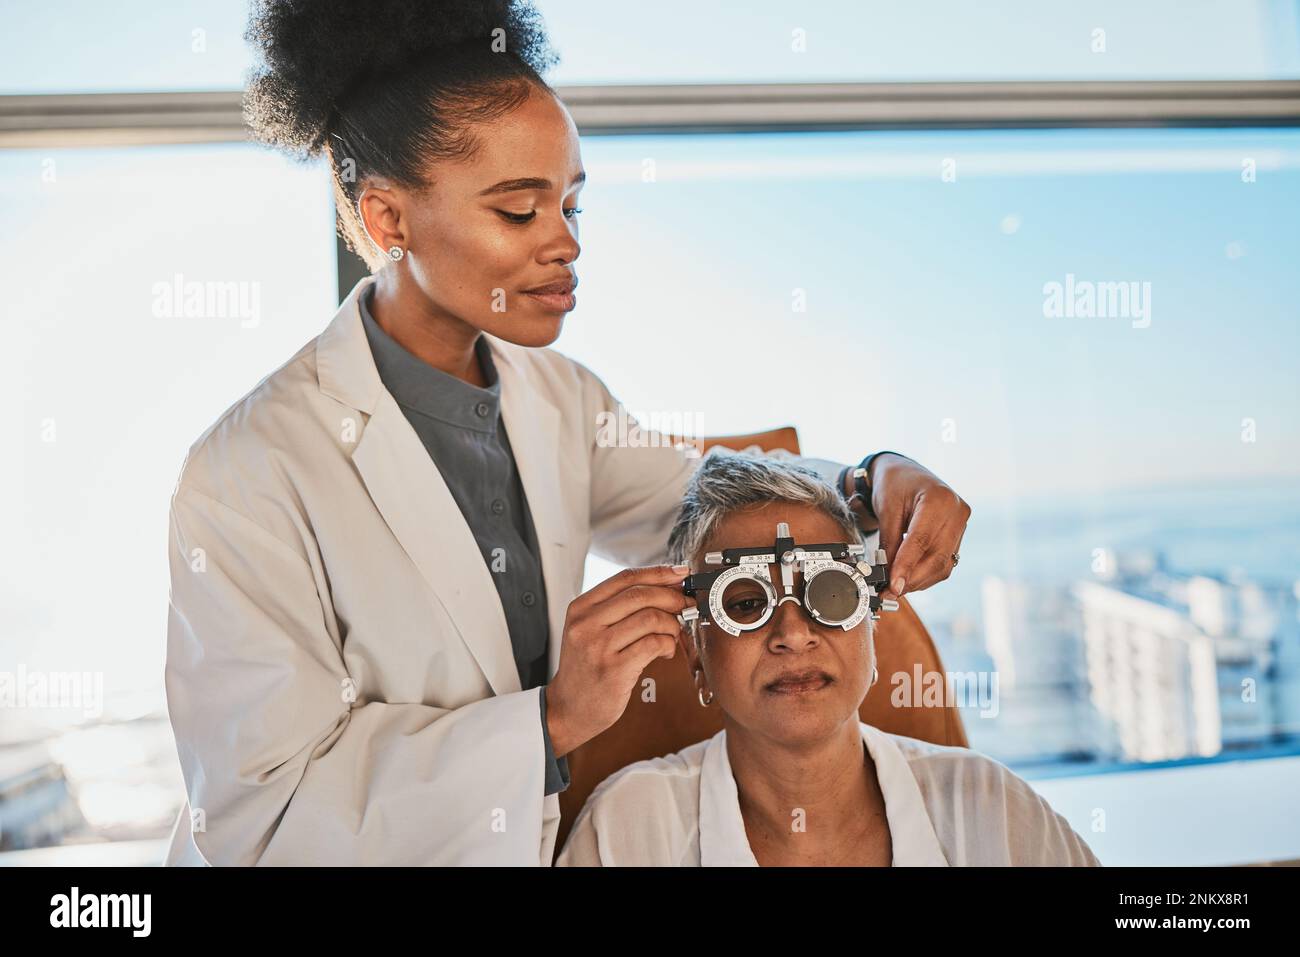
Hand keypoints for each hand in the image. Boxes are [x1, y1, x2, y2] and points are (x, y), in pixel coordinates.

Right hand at [545, 564, 694, 757]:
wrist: (568, 708)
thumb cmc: (586, 668)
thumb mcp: (589, 630)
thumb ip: (617, 609)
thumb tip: (665, 586)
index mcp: (580, 608)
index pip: (625, 578)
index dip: (657, 573)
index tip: (680, 573)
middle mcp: (586, 624)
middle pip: (640, 595)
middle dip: (671, 597)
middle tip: (685, 604)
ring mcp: (599, 647)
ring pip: (650, 618)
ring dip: (671, 624)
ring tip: (672, 634)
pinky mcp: (614, 670)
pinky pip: (653, 644)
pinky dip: (668, 644)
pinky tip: (666, 650)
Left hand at [858, 454, 970, 600]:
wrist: (905, 472)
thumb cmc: (894, 485)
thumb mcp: (886, 509)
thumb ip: (889, 542)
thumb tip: (887, 574)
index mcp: (938, 499)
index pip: (922, 540)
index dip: (907, 566)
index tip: (893, 585)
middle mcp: (957, 512)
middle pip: (937, 557)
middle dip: (912, 579)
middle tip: (889, 591)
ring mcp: (961, 524)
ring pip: (943, 564)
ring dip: (919, 580)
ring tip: (895, 587)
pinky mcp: (959, 535)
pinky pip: (945, 562)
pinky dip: (926, 573)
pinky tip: (909, 578)